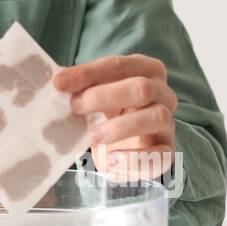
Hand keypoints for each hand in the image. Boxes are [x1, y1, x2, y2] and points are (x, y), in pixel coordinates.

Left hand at [53, 54, 176, 181]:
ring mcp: (168, 123)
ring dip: (120, 127)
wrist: (126, 145)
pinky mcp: (167, 151)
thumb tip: (59, 82)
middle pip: (142, 88)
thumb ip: (80, 86)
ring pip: (156, 117)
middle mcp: (163, 93)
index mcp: (146, 70)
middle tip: (75, 107)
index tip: (59, 83)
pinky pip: (161, 154)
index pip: (119, 65)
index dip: (88, 73)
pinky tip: (111, 160)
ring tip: (93, 136)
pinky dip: (134, 158)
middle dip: (104, 96)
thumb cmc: (110, 110)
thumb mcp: (95, 93)